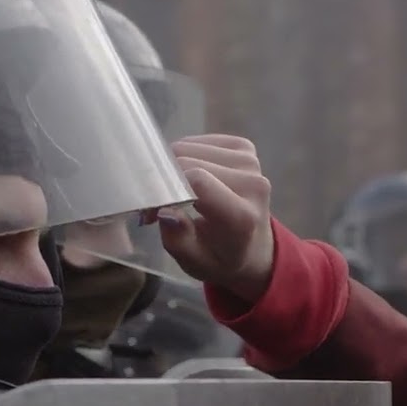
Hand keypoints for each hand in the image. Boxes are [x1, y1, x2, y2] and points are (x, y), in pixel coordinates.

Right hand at [152, 134, 274, 303]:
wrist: (254, 248)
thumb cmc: (220, 258)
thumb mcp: (195, 264)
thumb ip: (178, 240)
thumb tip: (164, 210)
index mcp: (241, 216)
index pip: (197, 180)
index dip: (166, 185)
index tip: (152, 206)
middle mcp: (252, 183)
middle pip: (190, 160)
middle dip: (165, 178)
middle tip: (160, 205)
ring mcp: (251, 162)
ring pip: (190, 147)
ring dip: (174, 167)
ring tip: (176, 193)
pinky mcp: (245, 148)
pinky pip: (200, 141)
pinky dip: (187, 156)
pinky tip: (191, 178)